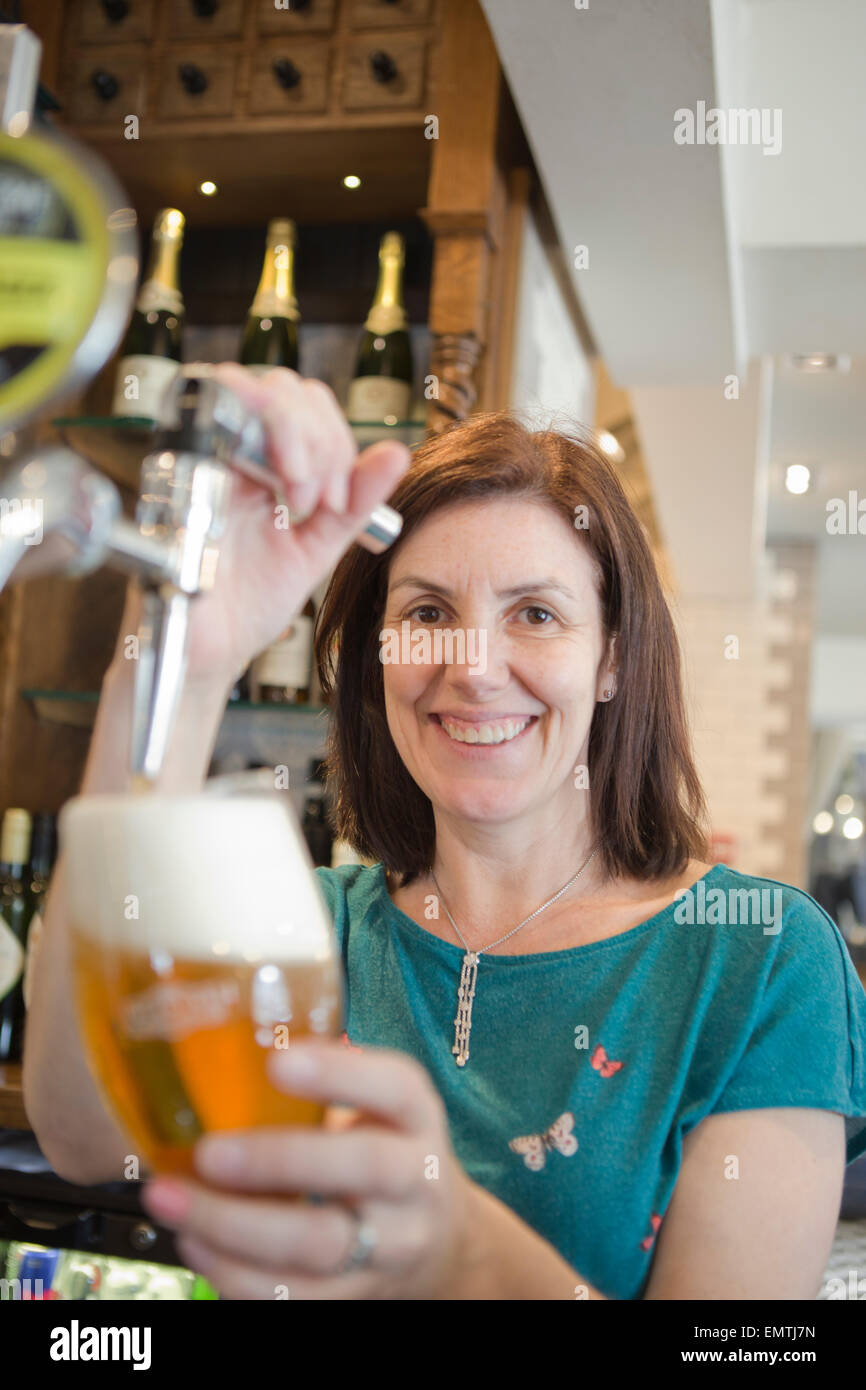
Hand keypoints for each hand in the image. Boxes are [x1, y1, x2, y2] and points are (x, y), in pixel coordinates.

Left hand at [139, 1040, 476, 1299]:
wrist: (440, 1243)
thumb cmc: (383, 1150)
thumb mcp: (377, 1106)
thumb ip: (324, 1077)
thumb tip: (216, 1030)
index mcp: (416, 1116)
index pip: (395, 1088)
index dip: (339, 1074)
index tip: (277, 1063)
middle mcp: (416, 1181)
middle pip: (361, 1170)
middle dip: (278, 1160)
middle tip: (207, 1151)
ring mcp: (391, 1248)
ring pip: (318, 1247)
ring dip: (234, 1227)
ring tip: (171, 1199)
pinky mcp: (357, 1301)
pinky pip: (294, 1299)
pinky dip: (233, 1274)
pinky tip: (194, 1242)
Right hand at [176, 364, 410, 681]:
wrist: (206, 647)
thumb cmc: (250, 602)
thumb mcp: (317, 548)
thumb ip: (356, 502)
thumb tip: (396, 453)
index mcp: (268, 464)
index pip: (310, 405)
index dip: (335, 442)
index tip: (338, 503)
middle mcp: (235, 449)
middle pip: (287, 388)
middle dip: (321, 442)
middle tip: (320, 504)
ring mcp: (206, 449)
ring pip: (257, 387)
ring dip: (297, 439)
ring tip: (298, 504)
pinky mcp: (182, 458)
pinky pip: (216, 405)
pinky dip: (264, 435)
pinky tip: (278, 491)